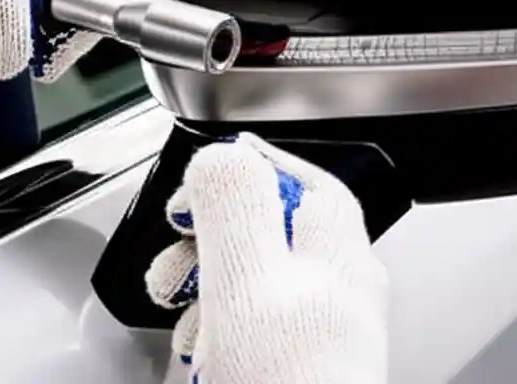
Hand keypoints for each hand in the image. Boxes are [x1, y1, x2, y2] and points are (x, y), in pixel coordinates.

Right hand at [145, 133, 388, 383]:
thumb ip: (235, 205)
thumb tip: (221, 155)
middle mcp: (337, 292)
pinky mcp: (292, 373)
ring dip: (206, 290)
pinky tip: (200, 353)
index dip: (249, 169)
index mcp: (339, 254)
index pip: (304, 179)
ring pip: (253, 285)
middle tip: (178, 255)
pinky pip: (249, 335)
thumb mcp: (251, 276)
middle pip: (269, 233)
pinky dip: (215, 334)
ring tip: (185, 314)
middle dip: (210, 239)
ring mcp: (318, 337)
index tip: (200, 177)